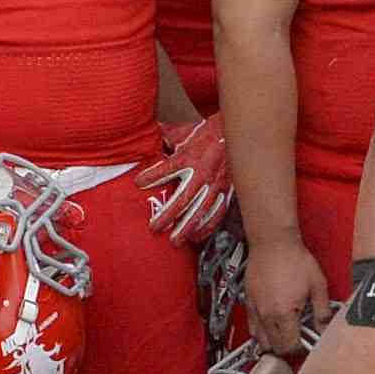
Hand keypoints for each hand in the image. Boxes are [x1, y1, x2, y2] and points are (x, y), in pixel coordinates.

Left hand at [140, 115, 232, 242]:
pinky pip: (217, 213)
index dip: (152, 176)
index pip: (166, 169)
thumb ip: (163, 138)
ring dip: (187, 227)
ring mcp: (215, 185)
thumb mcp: (183, 132)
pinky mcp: (226, 191)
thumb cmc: (205, 134)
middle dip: (168, 215)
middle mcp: (202, 174)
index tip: (138, 183)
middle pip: (183, 199)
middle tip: (155, 228)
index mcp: (188, 157)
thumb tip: (144, 136)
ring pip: (200, 211)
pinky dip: (207, 227)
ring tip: (175, 241)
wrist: (235, 134)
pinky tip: (197, 237)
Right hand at [245, 231, 331, 355]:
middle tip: (298, 341)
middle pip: (275, 347)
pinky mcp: (248, 302)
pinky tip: (270, 327)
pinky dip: (261, 333)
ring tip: (284, 336)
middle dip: (287, 349)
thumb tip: (325, 328)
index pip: (290, 346)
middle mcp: (267, 315)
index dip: (300, 350)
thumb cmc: (294, 259)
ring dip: (273, 343)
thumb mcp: (318, 285)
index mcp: (284, 313)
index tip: (307, 345)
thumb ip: (322, 311)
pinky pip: (251, 327)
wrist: (273, 243)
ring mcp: (255, 310)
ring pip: (260, 340)